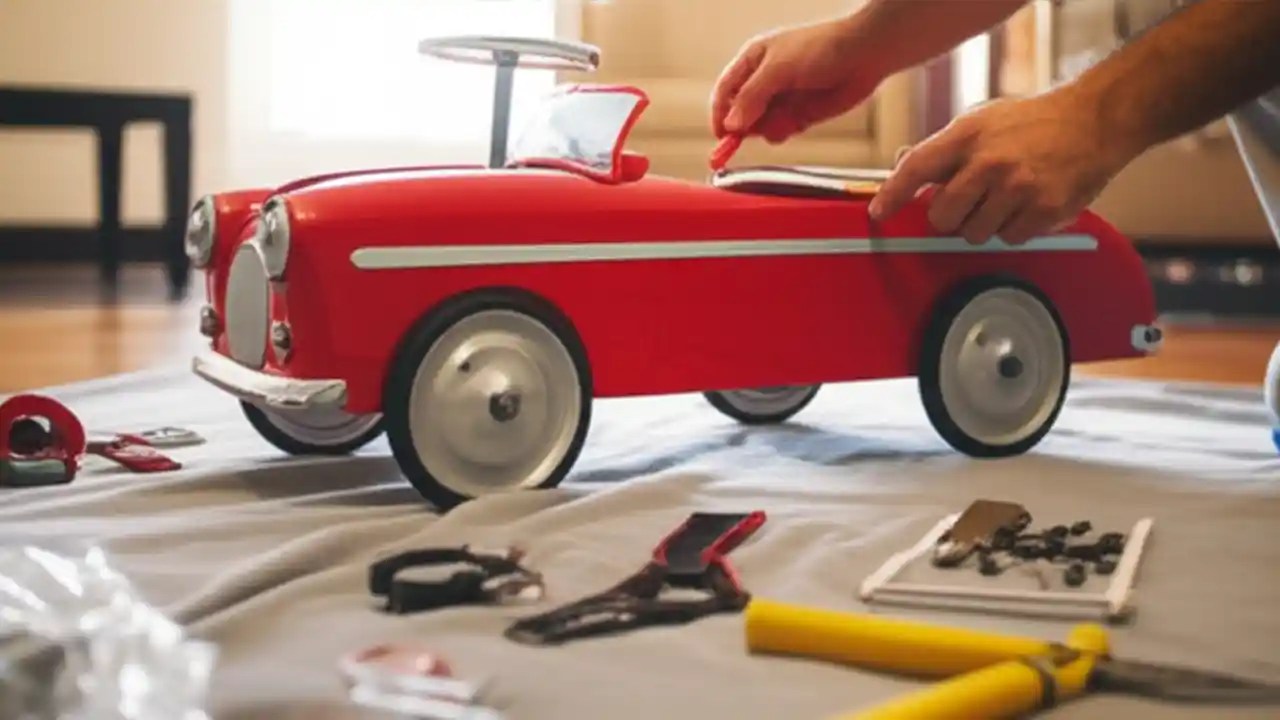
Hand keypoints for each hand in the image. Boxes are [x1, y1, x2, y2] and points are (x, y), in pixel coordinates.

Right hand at [710, 16, 885, 142]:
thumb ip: (752, 97)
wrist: (863, 56)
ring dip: (767, 129)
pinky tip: (795, 123)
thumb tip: (731, 124)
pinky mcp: (797, 116)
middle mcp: (763, 82)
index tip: (721, 135)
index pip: (724, 92)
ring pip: (758, 127)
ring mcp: (780, 100)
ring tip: (784, 120)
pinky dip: (783, 132)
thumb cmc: (821, 49)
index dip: (719, 114)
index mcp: (752, 62)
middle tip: (752, 132)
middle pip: (738, 114)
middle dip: (744, 126)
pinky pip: (779, 132)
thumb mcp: (778, 69)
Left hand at [869, 89, 1135, 244]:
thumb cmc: (1032, 123)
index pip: (916, 168)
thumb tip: (903, 166)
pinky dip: (1014, 229)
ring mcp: (1018, 188)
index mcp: (968, 135)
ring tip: (1004, 198)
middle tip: (967, 202)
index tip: (879, 213)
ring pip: (974, 234)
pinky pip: (1009, 239)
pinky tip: (1027, 205)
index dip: (893, 195)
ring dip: (983, 224)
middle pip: (942, 217)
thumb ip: (945, 148)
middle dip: (949, 216)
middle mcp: (990, 162)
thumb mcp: (982, 120)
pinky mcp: (1043, 210)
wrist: (1094, 120)